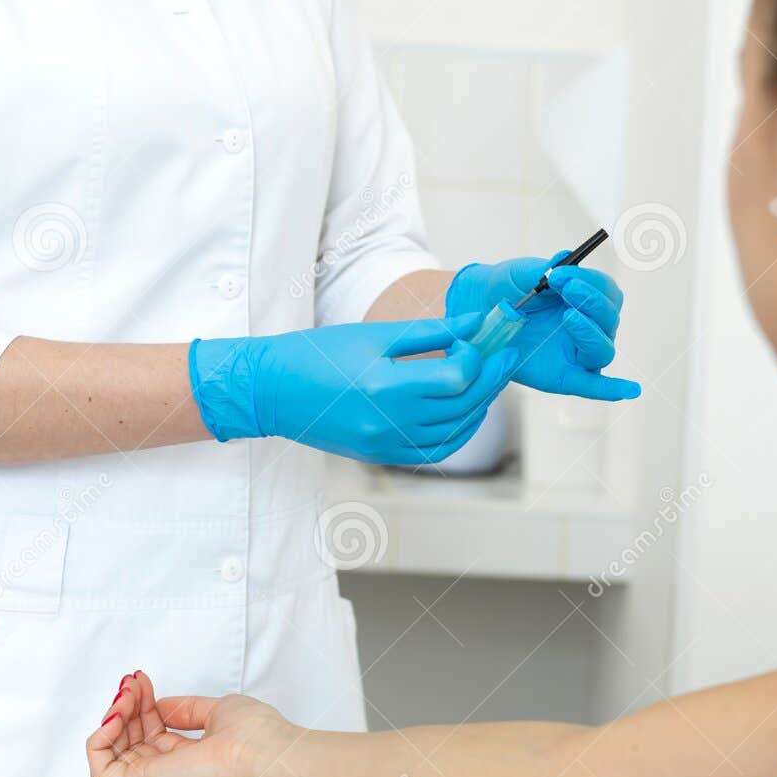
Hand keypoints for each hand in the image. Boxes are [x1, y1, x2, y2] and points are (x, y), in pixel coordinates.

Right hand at [87, 671, 292, 776]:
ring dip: (113, 715)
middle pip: (129, 738)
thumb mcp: (215, 710)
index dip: (140, 702)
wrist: (263, 751)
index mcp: (186, 757)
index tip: (140, 678)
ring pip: (112, 749)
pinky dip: (99, 740)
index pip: (149, 731)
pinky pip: (101, 769)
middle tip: (132, 682)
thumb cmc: (253, 733)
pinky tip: (115, 716)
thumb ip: (184, 709)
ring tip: (126, 694)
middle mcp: (169, 770)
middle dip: (125, 704)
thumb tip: (158, 705)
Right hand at [189, 315, 519, 464]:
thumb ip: (429, 332)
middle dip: (491, 378)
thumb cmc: (317, 354)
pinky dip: (459, 432)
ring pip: (455, 430)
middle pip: (463, 404)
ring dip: (480, 405)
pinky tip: (467, 412)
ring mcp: (386, 443)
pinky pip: (435, 450)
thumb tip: (475, 321)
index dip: (476, 355)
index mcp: (387, 385)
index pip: (458, 375)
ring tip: (489, 380)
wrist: (272, 391)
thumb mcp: (373, 335)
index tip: (479, 338)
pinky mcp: (382, 455)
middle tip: (504, 355)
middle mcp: (390, 421)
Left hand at [444, 257, 639, 401]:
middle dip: (591, 300)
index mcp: (586, 299)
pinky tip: (631, 390)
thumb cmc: (506, 290)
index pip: (606, 291)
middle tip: (565, 287)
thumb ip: (543, 269)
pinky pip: (593, 385)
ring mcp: (578, 353)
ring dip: (591, 331)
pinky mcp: (564, 377)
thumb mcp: (522, 275)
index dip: (590, 281)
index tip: (559, 273)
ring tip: (568, 316)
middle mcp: (589, 326)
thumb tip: (565, 259)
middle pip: (610, 319)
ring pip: (603, 348)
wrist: (478, 309)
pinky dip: (612, 389)